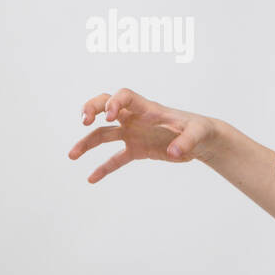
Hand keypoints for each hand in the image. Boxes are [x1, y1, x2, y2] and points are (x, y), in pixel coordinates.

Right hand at [68, 88, 216, 183]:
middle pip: (105, 105)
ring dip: (87, 142)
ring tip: (72, 155)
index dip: (114, 102)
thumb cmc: (200, 130)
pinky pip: (115, 158)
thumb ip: (186, 141)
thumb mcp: (198, 133)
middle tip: (84, 121)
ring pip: (104, 134)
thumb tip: (173, 152)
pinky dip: (104, 168)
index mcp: (149, 109)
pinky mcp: (137, 150)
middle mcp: (136, 118)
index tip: (110, 116)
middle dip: (91, 109)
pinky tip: (91, 178)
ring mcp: (134, 133)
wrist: (203, 141)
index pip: (125, 96)